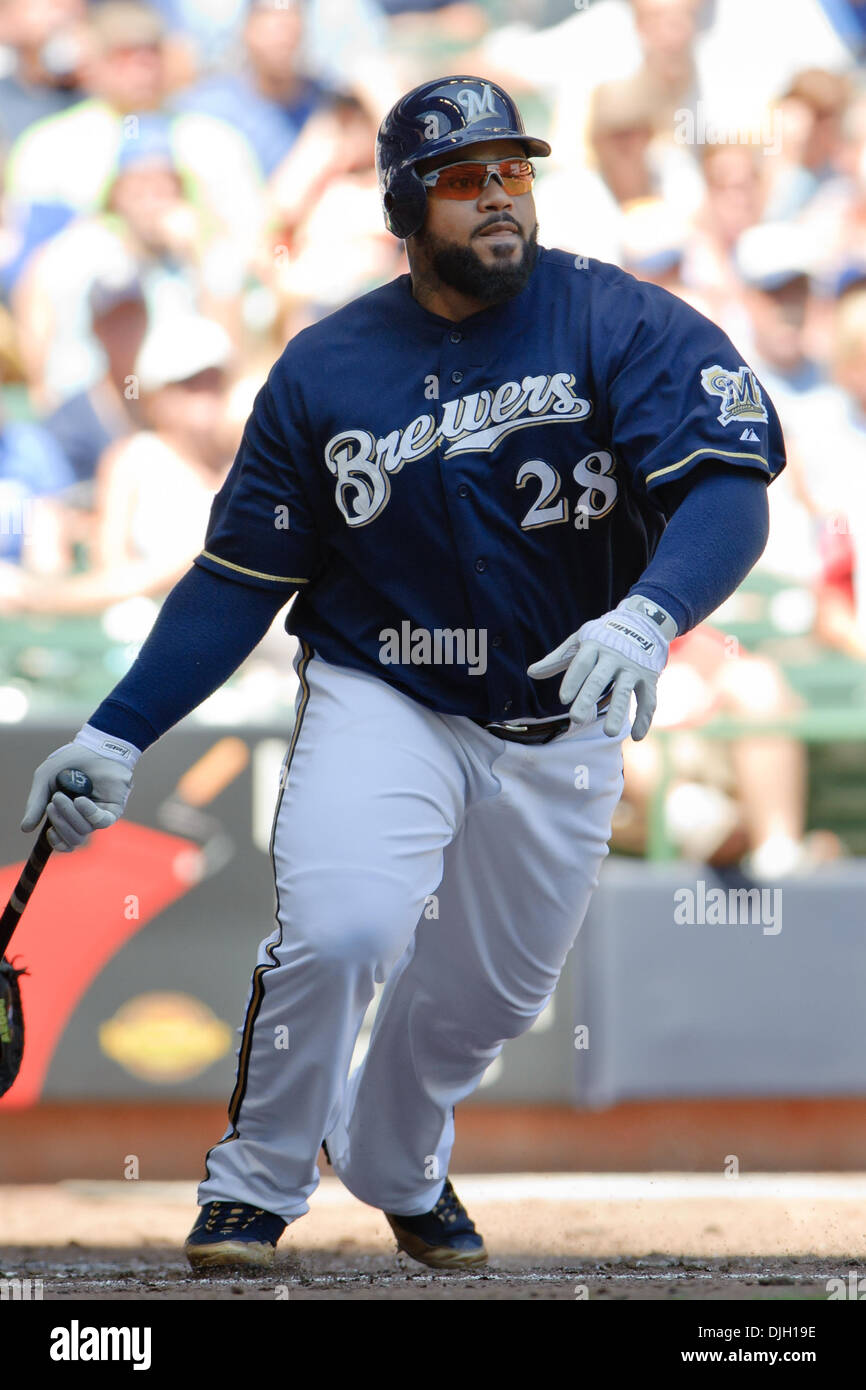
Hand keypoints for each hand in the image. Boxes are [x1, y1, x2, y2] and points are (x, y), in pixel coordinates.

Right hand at [21, 726, 140, 851]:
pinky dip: (88, 813)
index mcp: (68, 815)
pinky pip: (102, 821)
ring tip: (61, 796)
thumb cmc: (70, 761)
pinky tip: (80, 800)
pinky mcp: (113, 808)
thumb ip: (36, 803)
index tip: (49, 831)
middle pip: (74, 839)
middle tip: (53, 804)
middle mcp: (84, 818)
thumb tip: (25, 829)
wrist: (94, 746)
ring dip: (70, 815)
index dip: (57, 842)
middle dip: (60, 824)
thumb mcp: (45, 779)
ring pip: (85, 830)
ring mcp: (99, 814)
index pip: (65, 841)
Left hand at [527, 596, 675, 739]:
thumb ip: (557, 659)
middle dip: (588, 698)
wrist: (642, 623)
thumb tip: (530, 673)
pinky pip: (648, 700)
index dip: (573, 679)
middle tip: (576, 719)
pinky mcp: (648, 678)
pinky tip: (636, 737)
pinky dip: (644, 719)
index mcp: (595, 646)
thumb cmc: (603, 636)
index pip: (581, 663)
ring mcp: (633, 668)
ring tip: (608, 734)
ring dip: (618, 713)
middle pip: (599, 679)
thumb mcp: (580, 641)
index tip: (564, 698)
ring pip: (625, 692)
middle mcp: (614, 657)